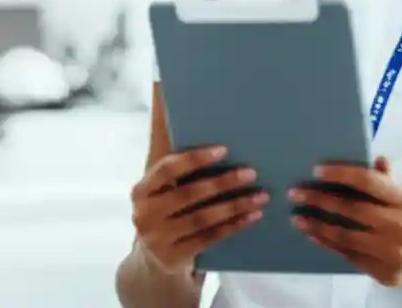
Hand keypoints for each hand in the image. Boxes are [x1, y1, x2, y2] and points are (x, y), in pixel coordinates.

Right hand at [130, 145, 267, 276]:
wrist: (154, 258)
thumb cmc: (166, 212)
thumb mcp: (162, 192)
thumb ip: (177, 170)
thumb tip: (216, 144)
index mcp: (141, 190)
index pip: (167, 169)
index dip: (194, 158)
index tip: (223, 150)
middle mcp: (144, 215)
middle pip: (188, 194)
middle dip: (222, 182)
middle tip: (251, 173)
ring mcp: (157, 240)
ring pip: (202, 218)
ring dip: (234, 205)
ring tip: (260, 196)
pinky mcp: (173, 258)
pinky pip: (209, 238)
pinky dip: (233, 226)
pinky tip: (251, 216)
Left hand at [289, 156, 401, 287]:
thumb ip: (388, 179)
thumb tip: (377, 158)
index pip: (370, 182)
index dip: (341, 174)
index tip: (316, 170)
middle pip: (353, 210)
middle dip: (320, 201)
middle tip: (295, 193)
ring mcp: (394, 252)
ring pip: (347, 237)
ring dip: (318, 226)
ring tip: (297, 217)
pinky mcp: (385, 273)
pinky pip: (350, 256)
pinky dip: (328, 244)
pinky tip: (313, 234)